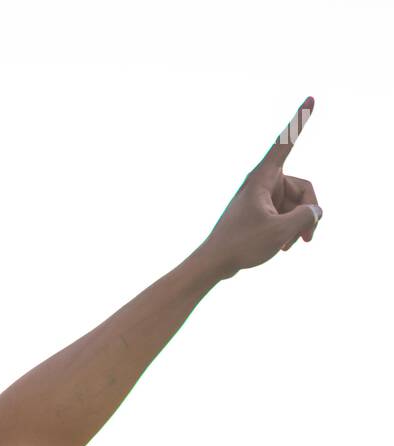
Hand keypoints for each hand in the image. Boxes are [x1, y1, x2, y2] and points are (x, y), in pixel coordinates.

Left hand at [200, 96, 322, 280]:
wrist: (213, 263)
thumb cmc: (242, 244)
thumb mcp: (280, 232)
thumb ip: (306, 217)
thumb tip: (316, 211)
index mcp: (264, 177)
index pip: (287, 142)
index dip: (301, 121)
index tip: (312, 98)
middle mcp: (263, 182)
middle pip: (302, 188)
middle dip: (308, 213)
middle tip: (308, 238)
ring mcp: (262, 197)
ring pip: (295, 205)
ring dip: (297, 226)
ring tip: (287, 246)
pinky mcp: (260, 211)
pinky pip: (284, 214)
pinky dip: (287, 229)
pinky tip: (282, 247)